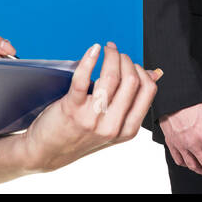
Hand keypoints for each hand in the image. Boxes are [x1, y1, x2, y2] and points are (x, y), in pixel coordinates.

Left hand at [20, 42, 161, 172]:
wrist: (47, 151)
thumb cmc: (80, 136)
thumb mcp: (113, 125)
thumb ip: (132, 102)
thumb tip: (154, 74)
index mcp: (127, 129)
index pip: (147, 91)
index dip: (142, 70)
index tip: (132, 63)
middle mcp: (112, 126)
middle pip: (131, 81)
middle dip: (126, 60)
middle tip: (117, 53)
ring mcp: (92, 118)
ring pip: (111, 77)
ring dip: (111, 56)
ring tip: (107, 49)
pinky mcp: (72, 108)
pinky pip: (83, 78)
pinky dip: (90, 59)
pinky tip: (94, 50)